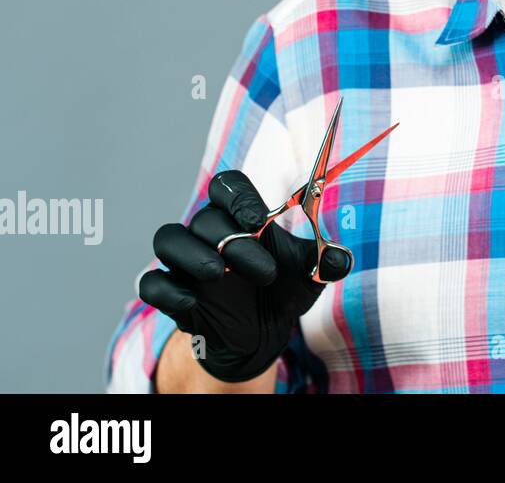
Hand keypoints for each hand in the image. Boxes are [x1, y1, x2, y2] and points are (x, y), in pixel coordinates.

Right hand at [138, 169, 349, 382]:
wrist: (263, 331)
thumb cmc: (283, 289)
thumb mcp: (310, 276)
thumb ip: (326, 263)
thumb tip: (340, 258)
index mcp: (240, 216)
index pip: (228, 185)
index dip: (239, 196)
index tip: (260, 220)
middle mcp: (209, 232)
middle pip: (205, 218)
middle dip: (234, 241)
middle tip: (264, 270)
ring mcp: (186, 262)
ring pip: (168, 238)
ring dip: (192, 254)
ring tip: (218, 274)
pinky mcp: (170, 292)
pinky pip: (152, 282)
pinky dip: (168, 289)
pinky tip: (193, 302)